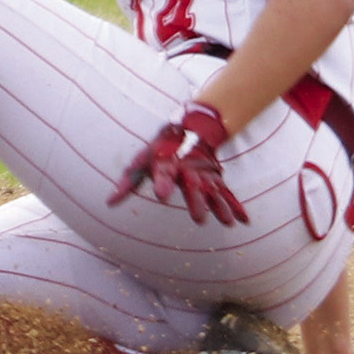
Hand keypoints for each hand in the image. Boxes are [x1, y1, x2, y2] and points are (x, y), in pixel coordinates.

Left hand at [109, 101, 248, 225]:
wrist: (190, 129)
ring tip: (227, 223)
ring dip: (220, 207)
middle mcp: (188, 169)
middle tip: (199, 220)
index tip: (161, 195)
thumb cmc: (159, 150)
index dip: (162, 184)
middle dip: (196, 202)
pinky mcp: (216, 179)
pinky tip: (244, 221)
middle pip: (193, 186)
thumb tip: (109, 203)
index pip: (163, 174)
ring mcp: (204, 175)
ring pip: (213, 192)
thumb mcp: (140, 162)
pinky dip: (236, 206)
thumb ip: (127, 183)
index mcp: (167, 163)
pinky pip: (227, 193)